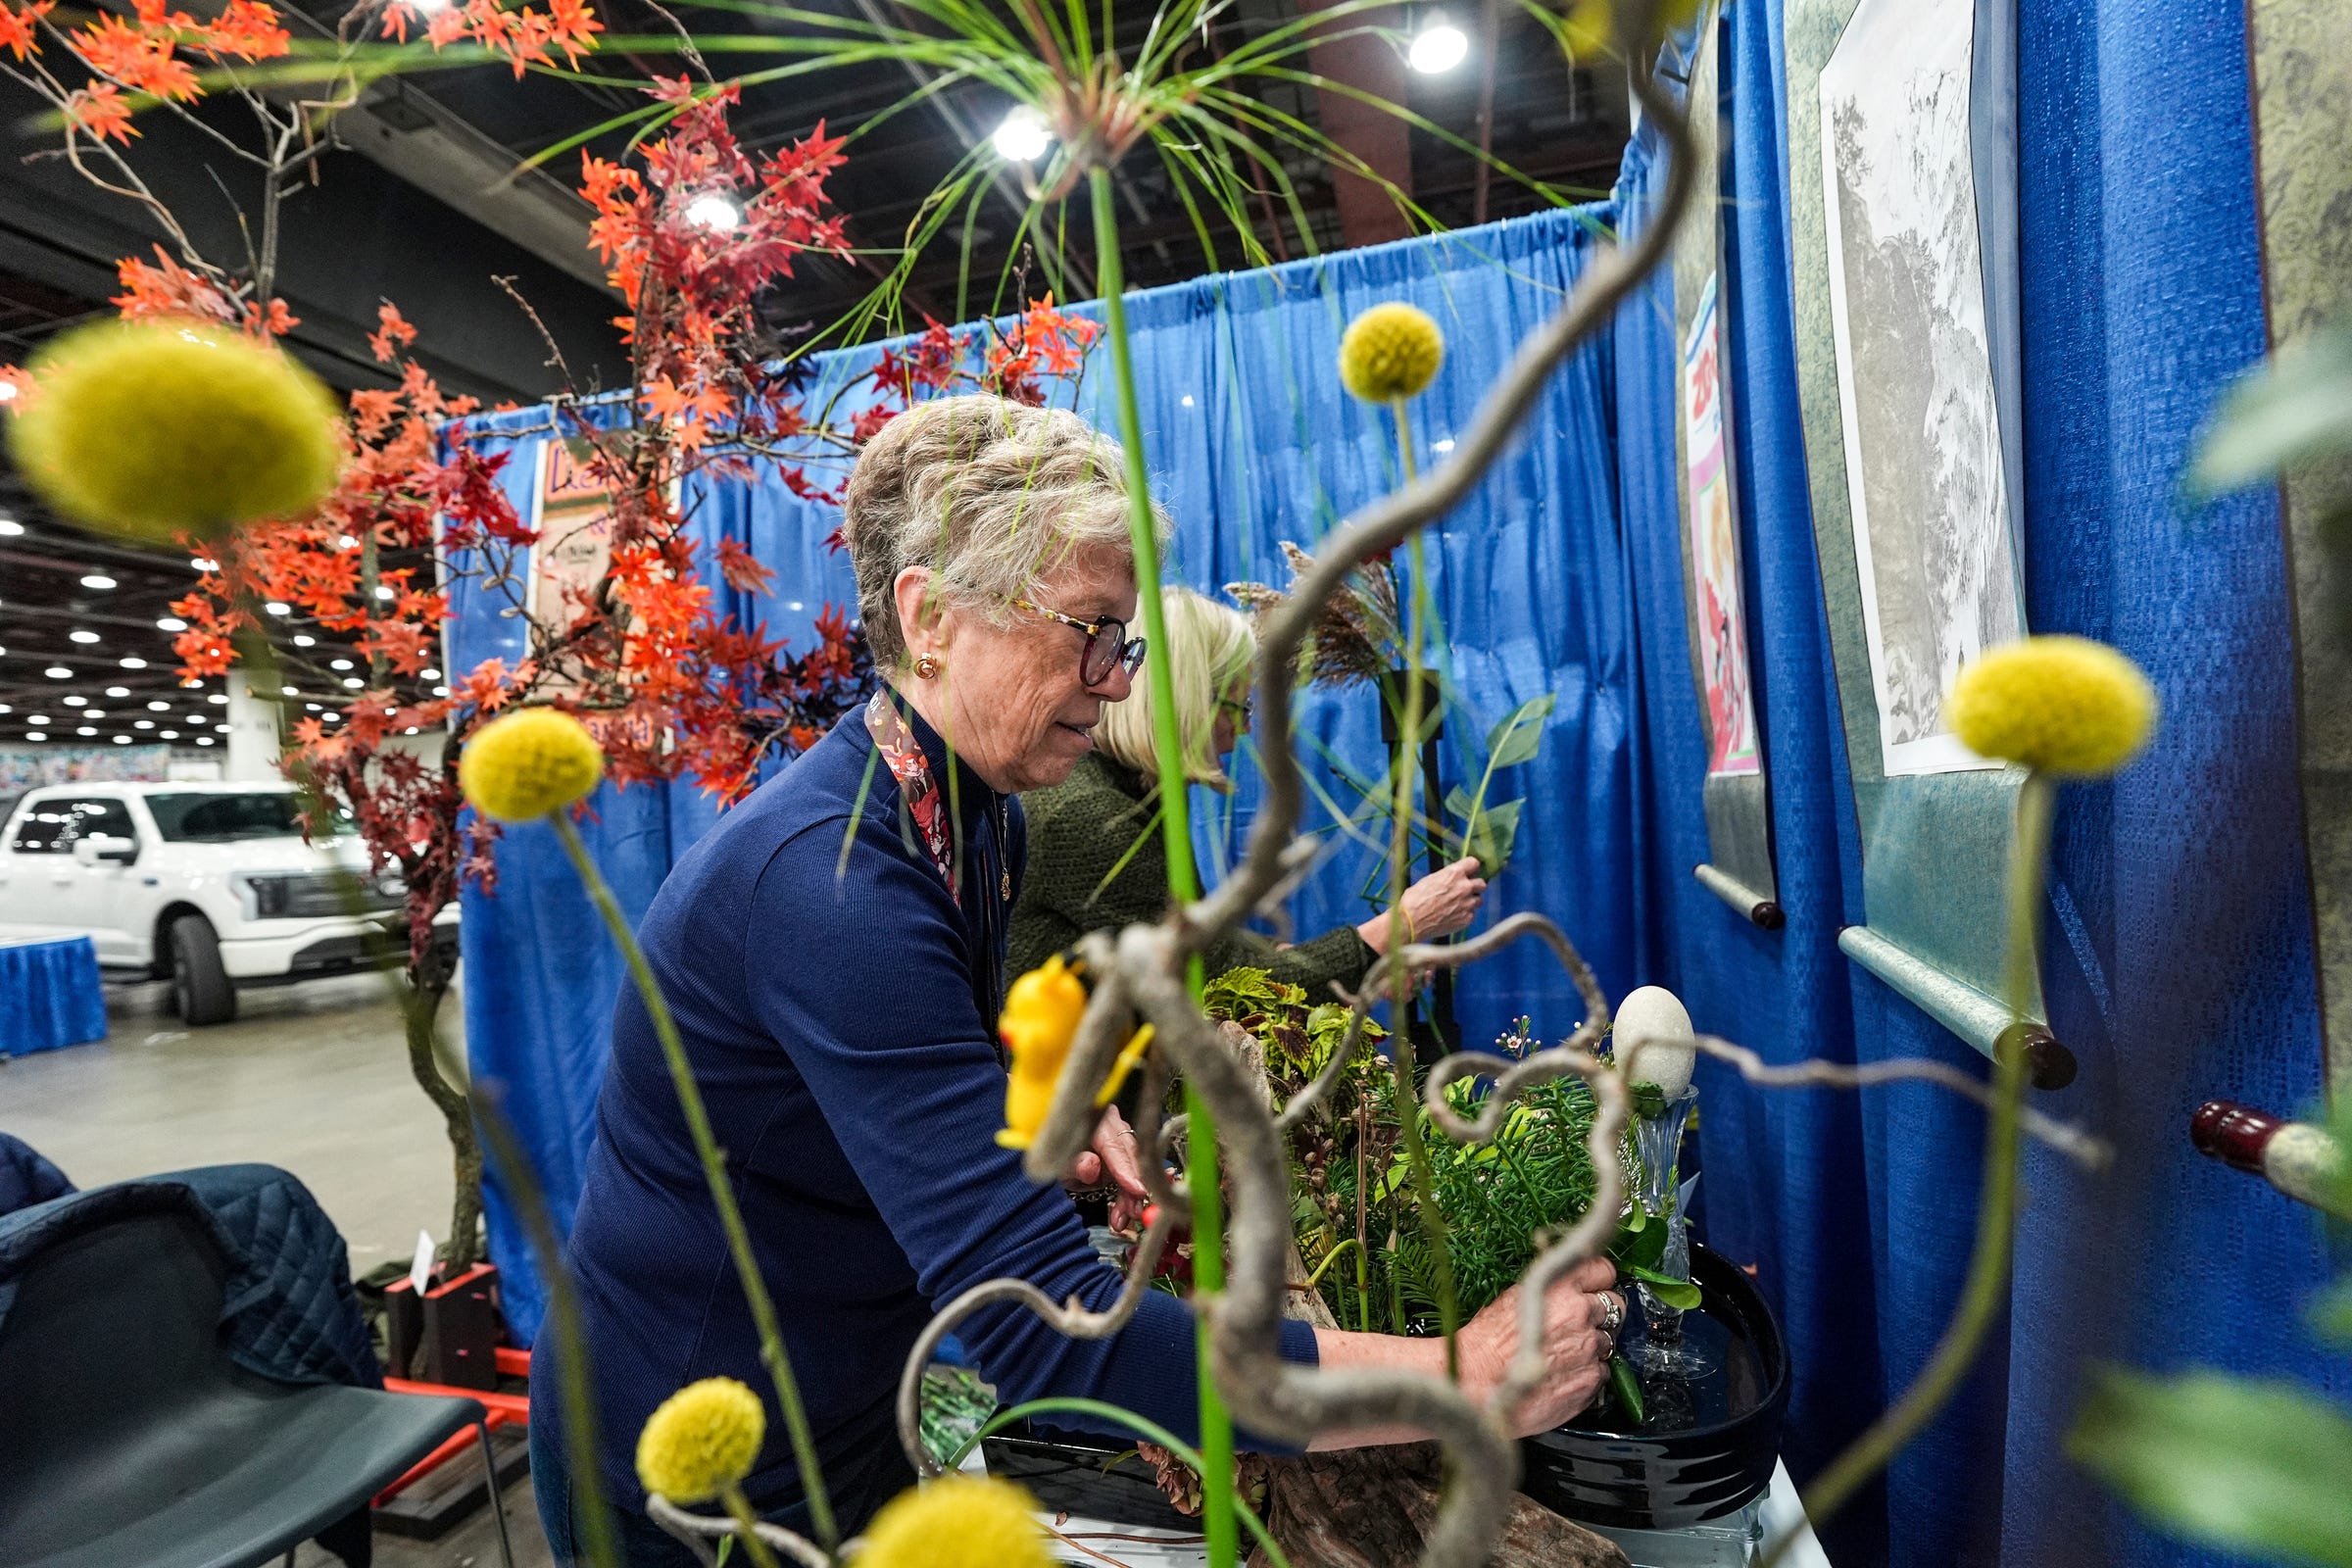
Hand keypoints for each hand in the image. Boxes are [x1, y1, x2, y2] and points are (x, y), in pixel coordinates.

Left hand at [1063, 1104, 1151, 1231]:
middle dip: (1130, 1188)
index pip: (1112, 1146)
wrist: (1048, 1154)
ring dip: (1129, 1194)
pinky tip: (1122, 1211)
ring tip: (1122, 1218)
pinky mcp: (1121, 1147)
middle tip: (1130, 1213)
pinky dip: (1126, 1192)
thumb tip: (1091, 1165)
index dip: (1125, 1169)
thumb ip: (1073, 1165)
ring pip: (1132, 1164)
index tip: (1137, 1190)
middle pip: (1127, 1155)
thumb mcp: (1057, 1164)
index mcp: (1090, 1117)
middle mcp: (1109, 1120)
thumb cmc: (1051, 1156)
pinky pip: (1129, 1170)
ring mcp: (1117, 1132)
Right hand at [1399, 857, 1488, 942]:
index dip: (1471, 868)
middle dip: (1474, 886)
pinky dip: (1465, 914)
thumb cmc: (1415, 899)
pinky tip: (1453, 916)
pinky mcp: (1467, 918)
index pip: (1474, 863)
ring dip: (1471, 901)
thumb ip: (1447, 877)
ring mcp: (1468, 904)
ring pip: (1478, 900)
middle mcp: (1465, 887)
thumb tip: (1453, 877)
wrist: (1411, 922)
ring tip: (1457, 905)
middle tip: (1464, 891)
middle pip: (1481, 883)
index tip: (1469, 872)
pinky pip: (1472, 914)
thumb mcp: (1430, 879)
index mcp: (1455, 873)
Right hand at [1458, 1256, 1619, 1437]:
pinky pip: (1602, 1371)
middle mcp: (1580, 1312)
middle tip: (1583, 1324)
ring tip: (1567, 1354)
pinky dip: (1588, 1372)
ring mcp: (1589, 1347)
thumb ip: (1550, 1289)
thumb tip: (1567, 1287)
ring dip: (1594, 1345)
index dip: (1599, 1281)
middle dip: (1603, 1314)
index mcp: (1561, 1286)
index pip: (1603, 1271)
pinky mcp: (1590, 1379)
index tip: (1594, 1289)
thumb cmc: (1487, 1341)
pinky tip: (1565, 1374)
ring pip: (1610, 1340)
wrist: (1478, 1383)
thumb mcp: (1515, 1296)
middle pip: (1616, 1304)